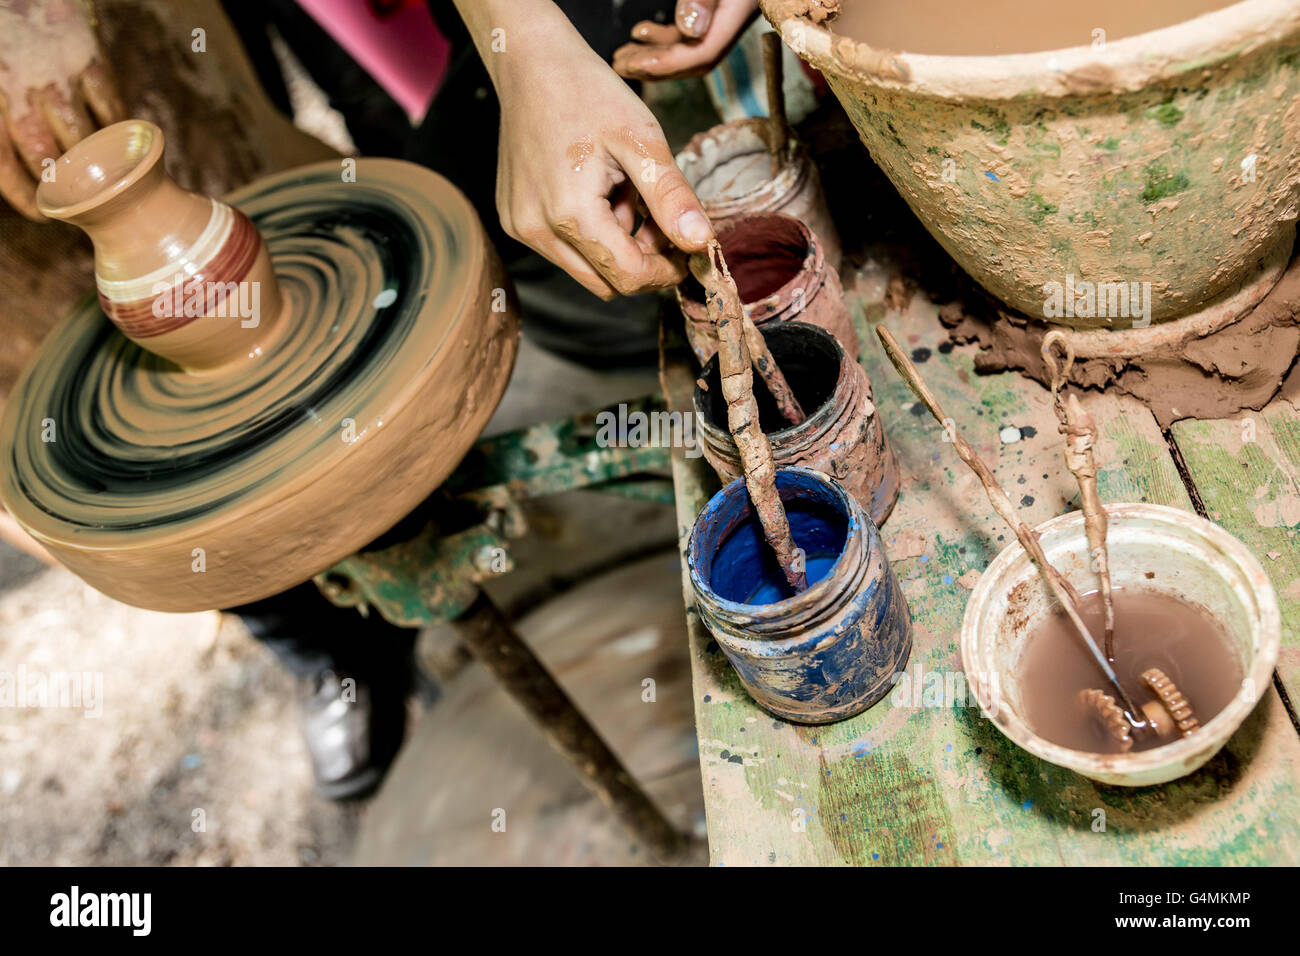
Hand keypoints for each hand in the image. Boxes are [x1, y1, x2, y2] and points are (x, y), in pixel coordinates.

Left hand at [0, 0, 125, 220]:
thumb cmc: (5, 40)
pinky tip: (119, 139)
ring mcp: (59, 78)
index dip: (23, 194)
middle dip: (61, 187)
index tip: (41, 212)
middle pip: (47, 158)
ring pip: (84, 140)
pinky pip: (111, 110)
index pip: (3, 162)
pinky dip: (117, 129)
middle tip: (74, 200)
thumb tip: (13, 162)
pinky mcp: (90, 63)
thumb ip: (2, 121)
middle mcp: (22, 92)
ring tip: (102, 177)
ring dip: (94, 164)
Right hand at [489, 10, 713, 298]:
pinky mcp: (514, 220)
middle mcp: (537, 230)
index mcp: (570, 213)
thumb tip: (701, 243)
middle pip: (607, 282)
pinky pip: (564, 250)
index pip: (629, 276)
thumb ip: (671, 197)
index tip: (689, 252)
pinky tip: (597, 193)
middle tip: (658, 216)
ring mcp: (521, 227)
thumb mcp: (642, 140)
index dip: (666, 272)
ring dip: (615, 248)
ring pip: (586, 270)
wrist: (532, 64)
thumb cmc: (588, 93)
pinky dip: (589, 235)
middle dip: (642, 260)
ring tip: (623, 195)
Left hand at [613, 0, 759, 80]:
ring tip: (622, 55)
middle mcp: (734, 17)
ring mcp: (725, 13)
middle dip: (656, 66)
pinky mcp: (716, 6)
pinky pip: (689, 32)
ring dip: (654, 53)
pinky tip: (639, 33)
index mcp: (740, 10)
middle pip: (696, 58)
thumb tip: (689, 31)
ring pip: (689, 46)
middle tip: (620, 66)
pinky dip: (663, 36)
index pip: (705, 52)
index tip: (635, 62)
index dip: (669, 63)